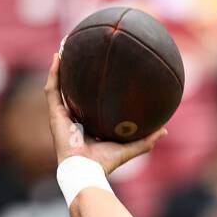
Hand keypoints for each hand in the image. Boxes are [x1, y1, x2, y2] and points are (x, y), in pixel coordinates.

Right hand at [43, 51, 165, 175]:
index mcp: (87, 125)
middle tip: (80, 54)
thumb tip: (165, 130)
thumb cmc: (106, 162)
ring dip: (60, 66)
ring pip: (58, 86)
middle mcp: (72, 119)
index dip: (91, 89)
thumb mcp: (129, 148)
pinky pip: (52, 89)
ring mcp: (61, 116)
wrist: (86, 170)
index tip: (99, 72)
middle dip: (74, 72)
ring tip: (65, 46)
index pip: (88, 103)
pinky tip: (59, 56)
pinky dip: (54, 72)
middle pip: (72, 90)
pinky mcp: (54, 114)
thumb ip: (146, 140)